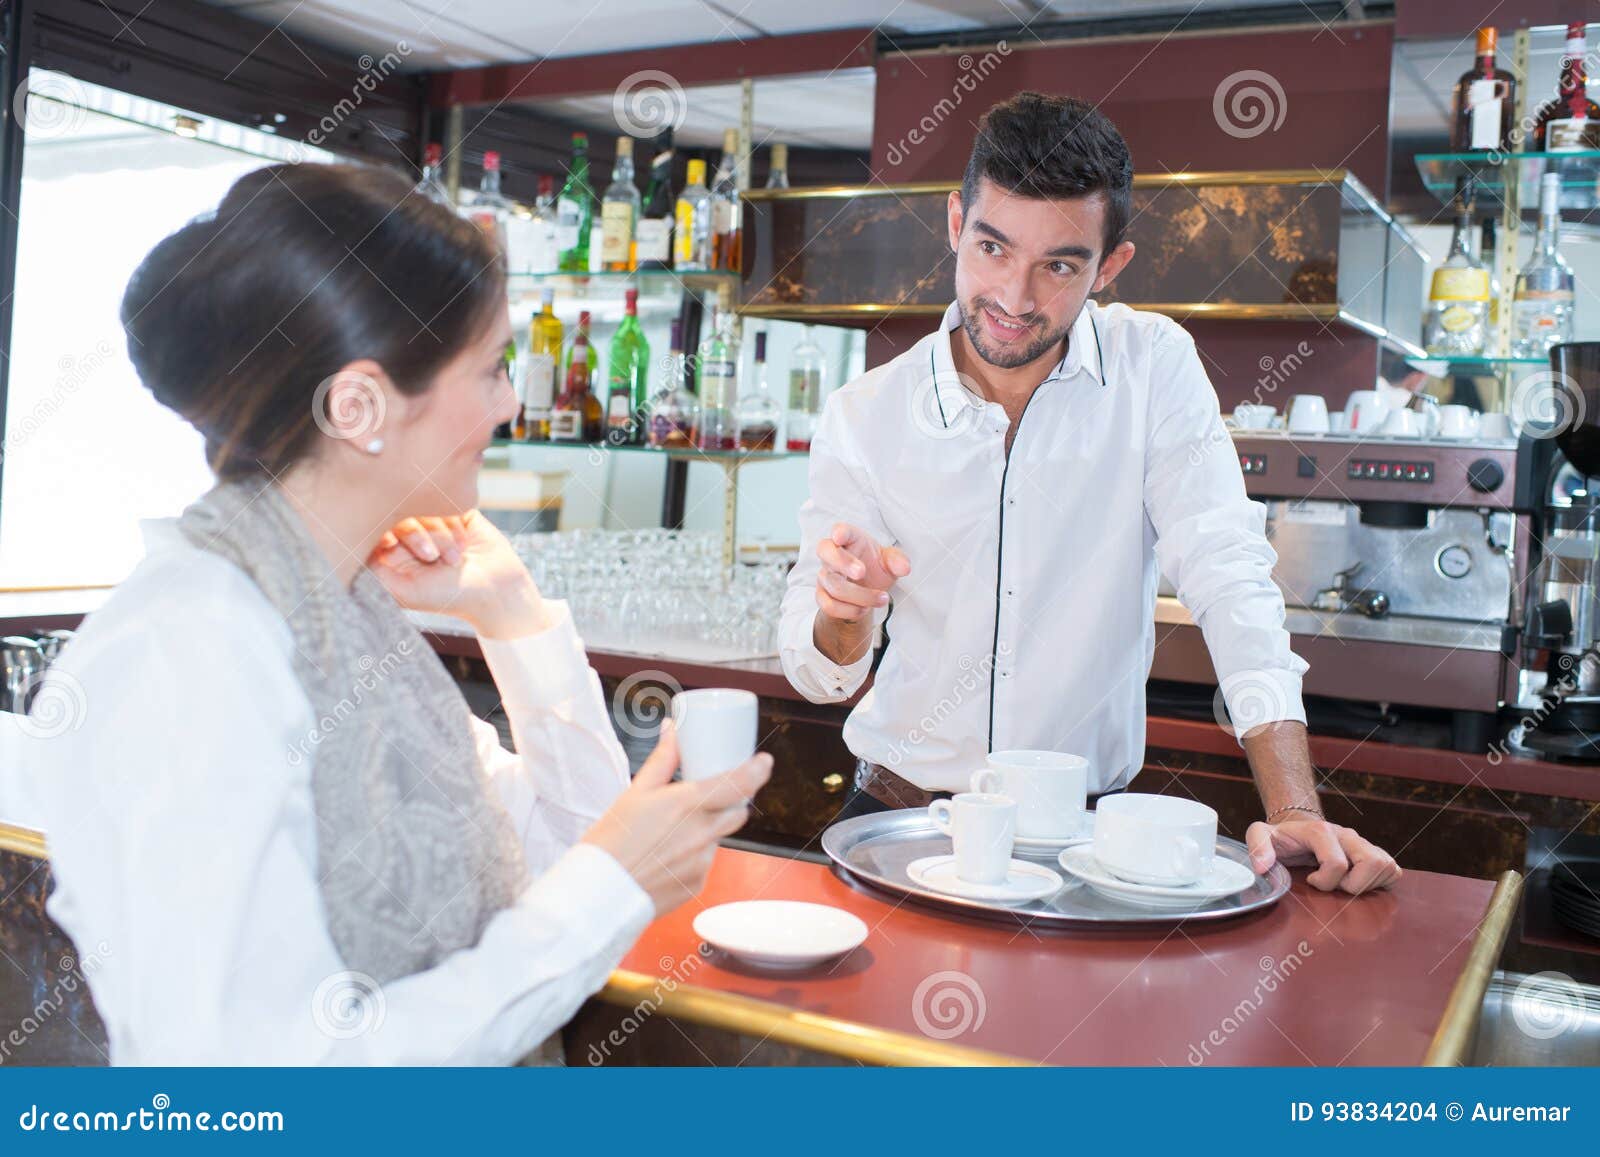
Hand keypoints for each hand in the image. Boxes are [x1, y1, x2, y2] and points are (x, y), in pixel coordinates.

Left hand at [366, 511, 547, 636]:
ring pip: (425, 507)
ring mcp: (433, 520)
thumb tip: (353, 543)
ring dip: (442, 536)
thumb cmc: (449, 596)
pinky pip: (446, 502)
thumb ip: (373, 570)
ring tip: (455, 560)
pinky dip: (455, 527)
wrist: (496, 591)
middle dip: (418, 536)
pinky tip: (464, 546)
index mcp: (392, 553)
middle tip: (431, 558)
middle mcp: (410, 534)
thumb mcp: (404, 591)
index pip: (374, 526)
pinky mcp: (456, 511)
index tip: (392, 546)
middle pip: (399, 513)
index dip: (382, 532)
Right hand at [582, 722, 773, 916]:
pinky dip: (694, 855)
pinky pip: (706, 863)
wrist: (599, 890)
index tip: (763, 762)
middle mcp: (702, 833)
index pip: (740, 784)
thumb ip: (662, 759)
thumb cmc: (612, 841)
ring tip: (673, 833)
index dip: (758, 770)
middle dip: (732, 802)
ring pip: (719, 838)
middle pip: (738, 812)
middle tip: (712, 797)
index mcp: (688, 804)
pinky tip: (668, 856)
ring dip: (708, 831)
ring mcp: (702, 861)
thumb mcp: (636, 792)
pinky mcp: (698, 883)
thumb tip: (672, 730)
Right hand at [815, 522, 910, 623]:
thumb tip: (904, 567)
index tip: (840, 536)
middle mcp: (832, 554)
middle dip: (843, 563)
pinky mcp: (822, 595)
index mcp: (850, 539)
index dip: (839, 532)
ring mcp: (825, 575)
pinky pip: (830, 605)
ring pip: (834, 585)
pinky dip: (850, 610)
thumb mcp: (890, 561)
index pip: (841, 529)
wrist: (867, 590)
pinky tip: (865, 608)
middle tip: (862, 572)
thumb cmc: (875, 567)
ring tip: (882, 598)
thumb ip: (897, 561)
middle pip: (825, 552)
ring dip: (860, 596)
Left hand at [1246, 817, 1401, 894]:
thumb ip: (1257, 847)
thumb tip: (1262, 868)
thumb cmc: (1281, 836)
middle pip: (1372, 863)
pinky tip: (1358, 883)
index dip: (1325, 881)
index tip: (1310, 880)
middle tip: (1334, 885)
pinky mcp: (1375, 853)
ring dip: (1368, 884)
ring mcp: (1363, 844)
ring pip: (1386, 866)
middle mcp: (1348, 835)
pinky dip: (1381, 882)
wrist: (1298, 826)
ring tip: (1345, 884)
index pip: (1338, 863)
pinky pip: (1394, 871)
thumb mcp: (1260, 835)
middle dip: (1353, 885)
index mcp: (1321, 832)